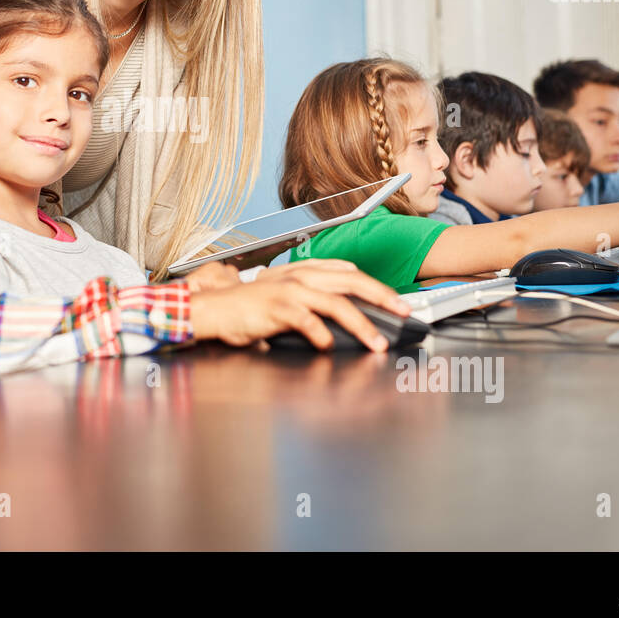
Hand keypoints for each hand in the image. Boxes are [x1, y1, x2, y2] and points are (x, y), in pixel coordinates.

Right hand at [189, 263, 409, 351]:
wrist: (214, 308)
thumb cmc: (247, 306)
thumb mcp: (282, 294)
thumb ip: (310, 298)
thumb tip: (339, 313)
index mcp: (304, 271)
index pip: (348, 272)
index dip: (376, 286)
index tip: (396, 301)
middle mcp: (300, 276)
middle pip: (352, 281)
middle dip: (383, 296)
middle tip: (404, 311)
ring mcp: (289, 291)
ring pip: (337, 303)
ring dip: (362, 324)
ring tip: (376, 342)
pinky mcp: (277, 308)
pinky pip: (308, 320)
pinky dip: (322, 334)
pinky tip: (329, 346)